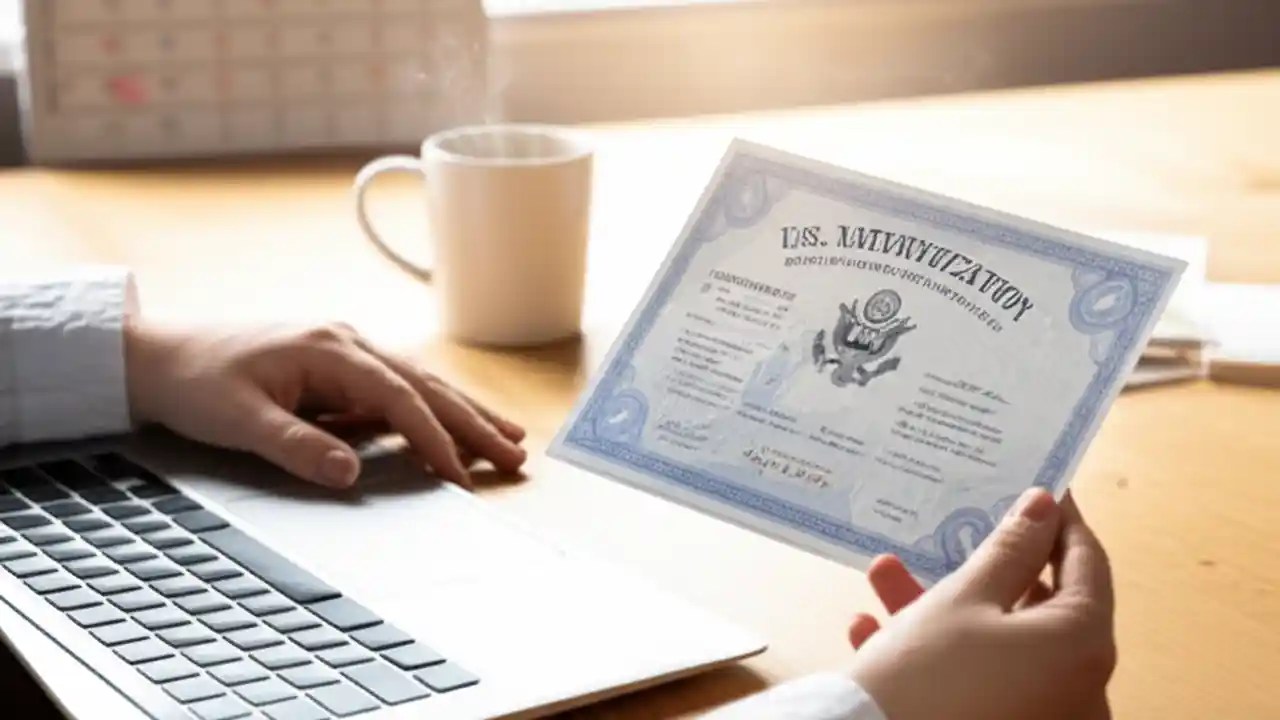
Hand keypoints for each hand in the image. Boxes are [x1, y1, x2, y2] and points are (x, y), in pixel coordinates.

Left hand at [125, 321, 526, 488]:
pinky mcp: (340, 365)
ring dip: (465, 411)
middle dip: (474, 421)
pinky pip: (400, 388)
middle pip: (426, 385)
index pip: (398, 397)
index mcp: (329, 349)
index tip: (460, 474)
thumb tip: (351, 473)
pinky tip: (455, 424)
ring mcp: (347, 350)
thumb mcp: (238, 420)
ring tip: (509, 437)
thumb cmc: (196, 381)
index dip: (434, 437)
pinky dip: (434, 408)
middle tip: (516, 454)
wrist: (158, 353)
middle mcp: (348, 342)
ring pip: (421, 382)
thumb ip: (296, 445)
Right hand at [847, 490, 1115, 719]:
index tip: (1033, 484)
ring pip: (998, 646)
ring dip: (942, 609)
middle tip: (951, 528)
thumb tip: (1043, 506)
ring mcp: (1044, 713)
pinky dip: (938, 658)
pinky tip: (870, 631)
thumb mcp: (963, 600)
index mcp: (1083, 644)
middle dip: (982, 567)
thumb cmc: (929, 672)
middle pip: (1039, 607)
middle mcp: (1079, 686)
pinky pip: (977, 684)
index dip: (1059, 519)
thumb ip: (1008, 550)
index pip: (1088, 562)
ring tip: (884, 573)